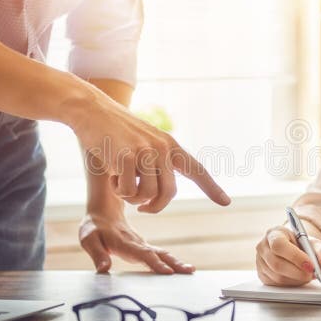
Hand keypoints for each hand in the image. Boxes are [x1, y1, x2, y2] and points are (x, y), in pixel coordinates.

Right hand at [69, 85, 229, 212]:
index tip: (227, 202)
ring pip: (148, 194)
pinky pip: (129, 191)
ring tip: (122, 183)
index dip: (212, 188)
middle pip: (169, 193)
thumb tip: (161, 193)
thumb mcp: (144, 143)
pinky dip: (119, 190)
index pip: (197, 169)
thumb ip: (157, 164)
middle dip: (155, 207)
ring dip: (133, 198)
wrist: (93, 111)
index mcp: (170, 145)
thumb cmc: (116, 133)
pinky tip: (113, 175)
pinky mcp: (127, 157)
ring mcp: (146, 151)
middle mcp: (162, 148)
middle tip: (143, 209)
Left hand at [79, 201, 194, 274]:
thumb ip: (98, 255)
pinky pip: (160, 255)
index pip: (142, 254)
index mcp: (124, 242)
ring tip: (191, 270)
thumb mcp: (89, 239)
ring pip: (162, 253)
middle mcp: (137, 243)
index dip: (154, 263)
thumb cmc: (94, 228)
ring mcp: (143, 245)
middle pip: (158, 253)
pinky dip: (172, 261)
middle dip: (173, 263)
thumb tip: (103, 270)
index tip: (168, 272)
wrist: (103, 212)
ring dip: (177, 262)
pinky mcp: (145, 248)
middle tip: (188, 271)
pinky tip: (182, 269)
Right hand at [256, 223, 320, 285]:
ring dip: (296, 279)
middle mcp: (263, 247)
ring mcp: (260, 262)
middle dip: (298, 272)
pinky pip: (276, 284)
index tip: (311, 265)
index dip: (295, 257)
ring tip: (307, 275)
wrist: (293, 248)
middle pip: (277, 264)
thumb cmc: (301, 244)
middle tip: (312, 274)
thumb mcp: (314, 243)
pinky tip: (298, 278)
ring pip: (277, 276)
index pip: (279, 245)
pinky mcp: (262, 275)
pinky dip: (291, 284)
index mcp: (274, 234)